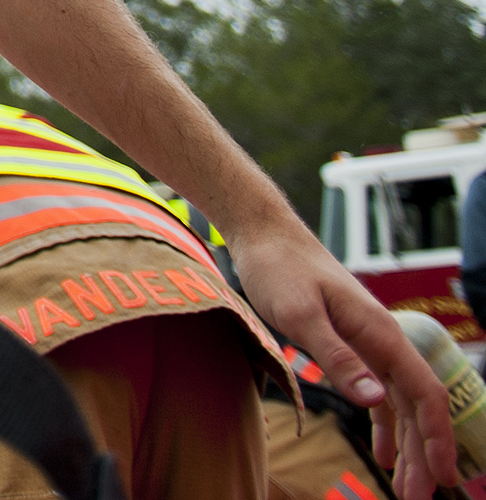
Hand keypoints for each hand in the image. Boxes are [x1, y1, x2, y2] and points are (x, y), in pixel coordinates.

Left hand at [225, 216, 456, 497]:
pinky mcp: (350, 343)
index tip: (443, 477)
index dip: (438, 437)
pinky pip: (380, 393)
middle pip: (417, 406)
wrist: (264, 233)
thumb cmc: (279, 268)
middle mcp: (383, 340)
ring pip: (401, 404)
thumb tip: (377, 401)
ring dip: (408, 445)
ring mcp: (369, 342)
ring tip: (408, 486)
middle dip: (425, 453)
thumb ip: (337, 357)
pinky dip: (386, 425)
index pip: (425, 394)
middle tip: (421, 498)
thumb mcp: (300, 314)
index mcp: (380, 334)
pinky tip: (385, 453)